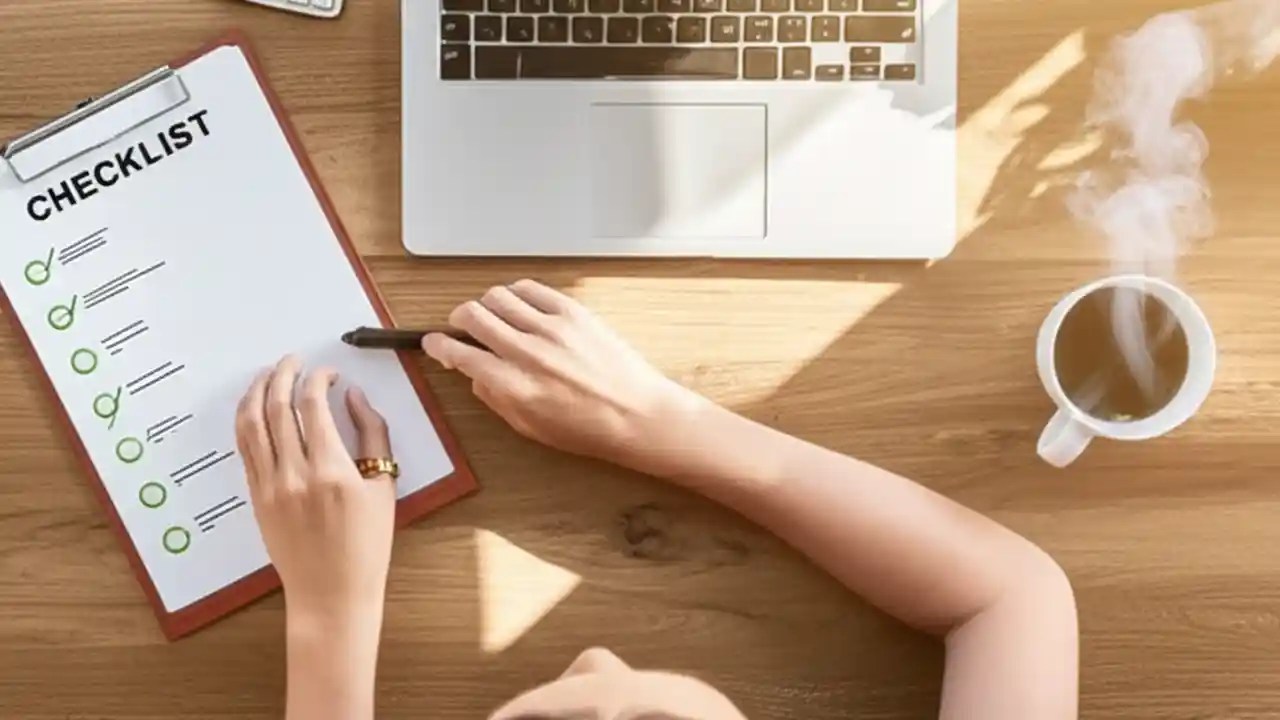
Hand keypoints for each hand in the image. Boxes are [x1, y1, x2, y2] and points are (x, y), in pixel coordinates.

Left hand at [234, 355, 395, 618]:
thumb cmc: (367, 545)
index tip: (328, 373)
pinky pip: (244, 448)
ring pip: (252, 423)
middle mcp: (295, 474)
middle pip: (277, 406)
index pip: (313, 405)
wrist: (332, 593)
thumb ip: (372, 435)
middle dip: (283, 374)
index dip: (318, 379)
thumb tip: (354, 397)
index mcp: (332, 470)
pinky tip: (254, 407)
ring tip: (267, 374)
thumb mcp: (384, 487)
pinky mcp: (256, 497)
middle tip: (293, 360)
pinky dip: (246, 420)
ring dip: (257, 391)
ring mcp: (270, 486)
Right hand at [422, 279, 702, 474]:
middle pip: (472, 315)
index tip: (433, 343)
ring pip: (498, 296)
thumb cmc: (589, 429)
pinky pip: (530, 289)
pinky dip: (515, 294)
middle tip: (459, 326)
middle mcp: (528, 353)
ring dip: (486, 305)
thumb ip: (495, 398)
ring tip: (492, 316)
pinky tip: (518, 306)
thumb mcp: (530, 428)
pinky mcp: (574, 312)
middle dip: (458, 319)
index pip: (459, 354)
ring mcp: (552, 328)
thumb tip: (473, 374)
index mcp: (513, 386)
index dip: (438, 346)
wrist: (637, 415)